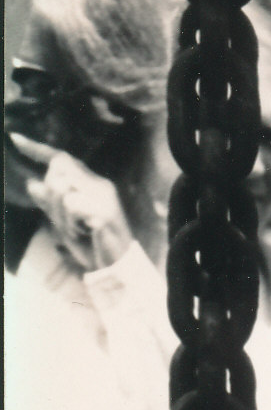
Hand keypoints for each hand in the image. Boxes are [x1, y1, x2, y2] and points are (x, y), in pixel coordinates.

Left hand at [15, 138, 132, 271]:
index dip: (36, 148)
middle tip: (61, 220)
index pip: (61, 158)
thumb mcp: (64, 222)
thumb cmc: (92, 247)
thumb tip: (32, 184)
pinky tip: (83, 233)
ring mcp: (103, 196)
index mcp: (91, 183)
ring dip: (59, 213)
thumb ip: (49, 203)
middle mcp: (99, 184)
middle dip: (49, 193)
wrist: (116, 271)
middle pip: (59, 168)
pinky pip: (71, 205)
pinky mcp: (105, 210)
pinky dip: (70, 222)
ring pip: (62, 186)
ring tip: (74, 230)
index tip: (14, 139)